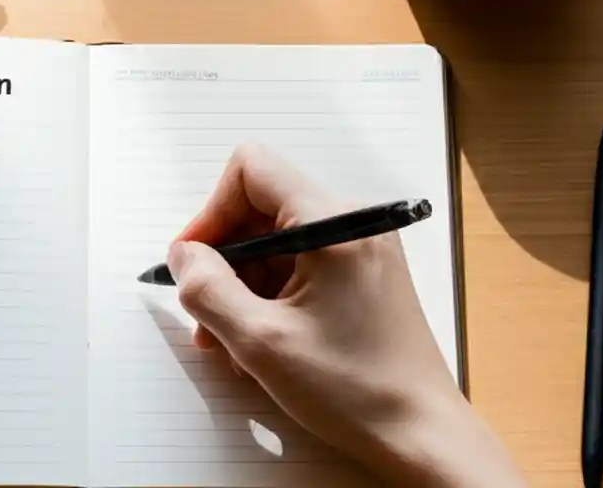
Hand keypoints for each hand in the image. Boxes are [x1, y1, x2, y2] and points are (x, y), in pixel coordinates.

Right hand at [169, 145, 525, 486]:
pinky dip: (270, 296)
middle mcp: (353, 223)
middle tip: (205, 310)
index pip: (252, 170)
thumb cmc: (357, 390)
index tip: (194, 261)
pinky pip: (299, 266)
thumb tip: (183, 256)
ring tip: (233, 341)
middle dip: (224, 259)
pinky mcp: (361, 274)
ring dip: (243, 286)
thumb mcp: (260, 341)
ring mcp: (360, 249)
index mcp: (334, 224)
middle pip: (261, 207)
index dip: (211, 213)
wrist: (419, 433)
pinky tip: (261, 342)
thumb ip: (207, 290)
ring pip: (276, 242)